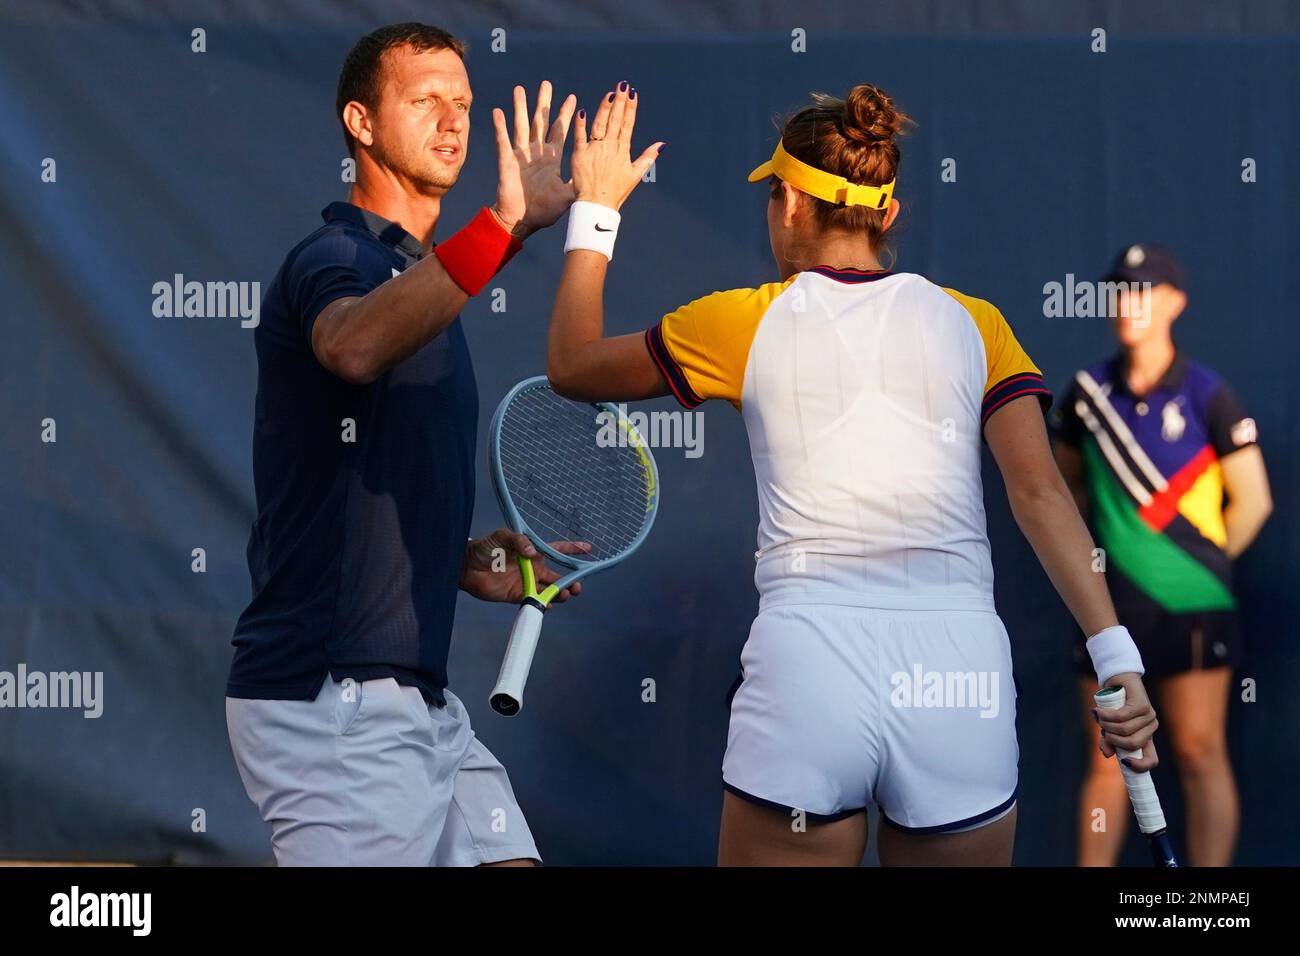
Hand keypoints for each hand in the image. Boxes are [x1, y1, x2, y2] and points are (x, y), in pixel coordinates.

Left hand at [459, 529, 589, 603]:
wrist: (465, 567)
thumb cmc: (483, 547)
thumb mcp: (501, 536)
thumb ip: (518, 541)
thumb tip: (533, 553)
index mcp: (533, 552)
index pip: (558, 550)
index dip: (573, 549)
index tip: (589, 550)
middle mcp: (533, 568)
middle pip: (558, 576)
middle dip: (571, 581)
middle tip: (577, 587)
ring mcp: (526, 583)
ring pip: (549, 591)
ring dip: (559, 594)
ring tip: (565, 595)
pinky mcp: (516, 596)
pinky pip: (534, 601)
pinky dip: (543, 604)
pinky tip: (548, 604)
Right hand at [490, 81, 577, 239]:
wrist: (523, 221)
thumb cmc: (545, 212)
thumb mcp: (569, 195)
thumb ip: (581, 182)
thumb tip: (600, 177)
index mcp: (552, 159)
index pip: (560, 131)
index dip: (565, 115)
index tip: (572, 97)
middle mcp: (536, 154)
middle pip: (541, 122)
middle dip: (544, 103)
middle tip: (547, 83)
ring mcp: (521, 156)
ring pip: (521, 126)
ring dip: (520, 107)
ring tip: (520, 89)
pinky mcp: (507, 162)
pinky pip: (503, 141)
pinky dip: (500, 127)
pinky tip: (498, 111)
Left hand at [572, 80, 663, 210]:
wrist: (597, 206)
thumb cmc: (616, 192)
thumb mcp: (635, 175)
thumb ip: (648, 157)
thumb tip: (662, 144)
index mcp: (623, 152)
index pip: (628, 125)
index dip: (630, 109)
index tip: (633, 93)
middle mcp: (610, 149)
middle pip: (616, 121)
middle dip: (620, 102)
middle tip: (622, 84)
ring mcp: (595, 151)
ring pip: (600, 125)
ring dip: (605, 108)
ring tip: (610, 93)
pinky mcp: (580, 156)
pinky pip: (580, 138)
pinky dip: (581, 125)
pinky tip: (582, 111)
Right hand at [1094, 673, 1160, 771]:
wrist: (1118, 680)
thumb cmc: (1113, 707)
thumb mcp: (1109, 727)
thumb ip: (1108, 741)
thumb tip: (1107, 754)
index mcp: (1146, 738)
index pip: (1152, 760)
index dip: (1140, 766)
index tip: (1124, 762)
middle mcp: (1150, 728)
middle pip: (1133, 744)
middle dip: (1113, 739)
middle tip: (1103, 730)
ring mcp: (1149, 716)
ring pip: (1125, 730)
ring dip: (1106, 725)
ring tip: (1099, 717)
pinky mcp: (1143, 704)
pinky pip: (1121, 716)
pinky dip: (1106, 715)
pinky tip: (1098, 711)